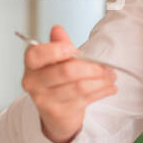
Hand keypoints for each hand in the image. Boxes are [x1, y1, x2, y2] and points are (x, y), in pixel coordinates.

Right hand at [21, 25, 116, 142]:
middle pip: (66, 71)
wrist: (55, 112)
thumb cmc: (57, 82)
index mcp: (32, 65)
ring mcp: (44, 100)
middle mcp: (33, 83)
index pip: (37, 54)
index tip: (74, 49)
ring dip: (100, 81)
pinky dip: (101, 92)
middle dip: (91, 68)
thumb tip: (57, 29)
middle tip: (105, 67)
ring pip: (79, 87)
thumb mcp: (57, 60)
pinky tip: (109, 88)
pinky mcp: (58, 113)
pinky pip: (85, 99)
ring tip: (111, 76)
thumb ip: (59, 44)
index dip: (56, 50)